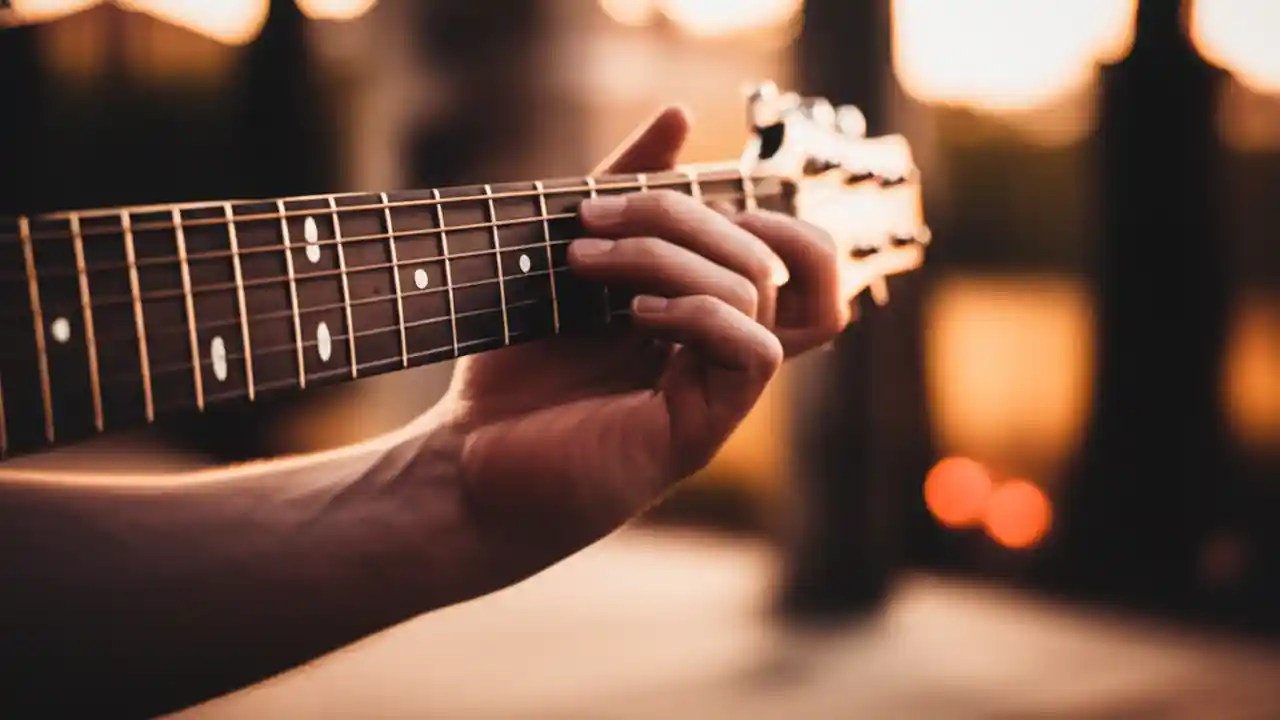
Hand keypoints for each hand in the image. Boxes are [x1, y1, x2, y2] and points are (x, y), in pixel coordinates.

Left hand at [435, 106, 849, 581]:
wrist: (465, 467)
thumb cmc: (515, 373)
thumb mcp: (566, 264)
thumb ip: (624, 195)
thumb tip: (681, 118)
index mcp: (702, 319)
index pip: (802, 263)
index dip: (777, 216)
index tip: (690, 188)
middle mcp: (718, 354)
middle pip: (769, 259)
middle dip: (683, 214)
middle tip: (593, 218)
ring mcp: (713, 394)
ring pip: (754, 293)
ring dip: (665, 257)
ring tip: (581, 262)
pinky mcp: (697, 432)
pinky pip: (753, 351)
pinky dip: (698, 313)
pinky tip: (632, 315)